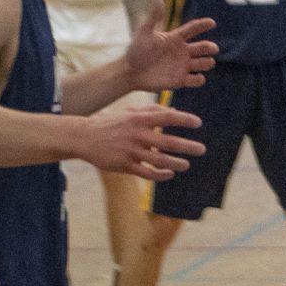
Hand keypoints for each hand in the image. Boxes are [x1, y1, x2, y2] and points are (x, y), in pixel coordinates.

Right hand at [77, 104, 205, 180]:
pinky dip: (160, 175)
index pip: (167, 117)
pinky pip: (146, 173)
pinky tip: (169, 174)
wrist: (82, 137)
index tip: (198, 123)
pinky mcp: (123, 165)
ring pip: (159, 160)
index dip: (184, 120)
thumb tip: (176, 111)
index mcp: (139, 119)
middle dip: (188, 147)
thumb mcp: (130, 111)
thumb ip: (153, 110)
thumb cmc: (110, 122)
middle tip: (202, 149)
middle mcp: (137, 135)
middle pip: (168, 142)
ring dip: (176, 163)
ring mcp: (130, 151)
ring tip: (187, 164)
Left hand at [122, 0, 216, 92]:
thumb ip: (154, 16)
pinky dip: (199, 79)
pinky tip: (195, 77)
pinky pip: (197, 80)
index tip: (212, 23)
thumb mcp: (144, 32)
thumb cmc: (135, 51)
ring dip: (207, 63)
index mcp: (176, 38)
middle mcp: (182, 51)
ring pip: (204, 63)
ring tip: (203, 63)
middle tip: (211, 49)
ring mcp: (182, 66)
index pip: (193, 29)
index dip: (203, 25)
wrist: (128, 73)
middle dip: (210, 47)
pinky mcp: (180, 80)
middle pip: (204, 47)